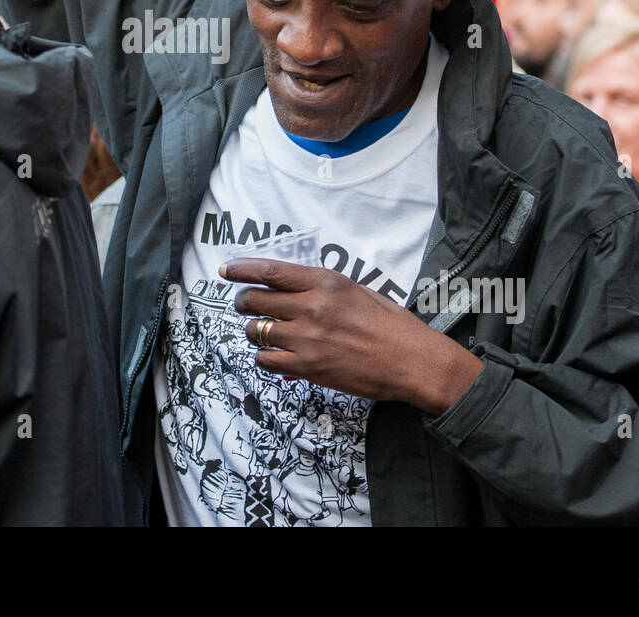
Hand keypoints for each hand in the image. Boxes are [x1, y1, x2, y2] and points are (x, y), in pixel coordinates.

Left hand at [221, 258, 483, 414]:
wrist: (412, 361)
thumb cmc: (391, 325)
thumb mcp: (358, 291)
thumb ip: (324, 287)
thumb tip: (293, 285)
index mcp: (327, 283)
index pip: (271, 272)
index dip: (243, 269)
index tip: (227, 270)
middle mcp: (312, 307)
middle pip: (256, 300)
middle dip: (243, 301)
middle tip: (242, 303)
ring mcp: (307, 339)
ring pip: (256, 331)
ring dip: (253, 330)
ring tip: (261, 332)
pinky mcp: (308, 368)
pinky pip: (267, 361)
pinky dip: (264, 357)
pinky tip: (272, 356)